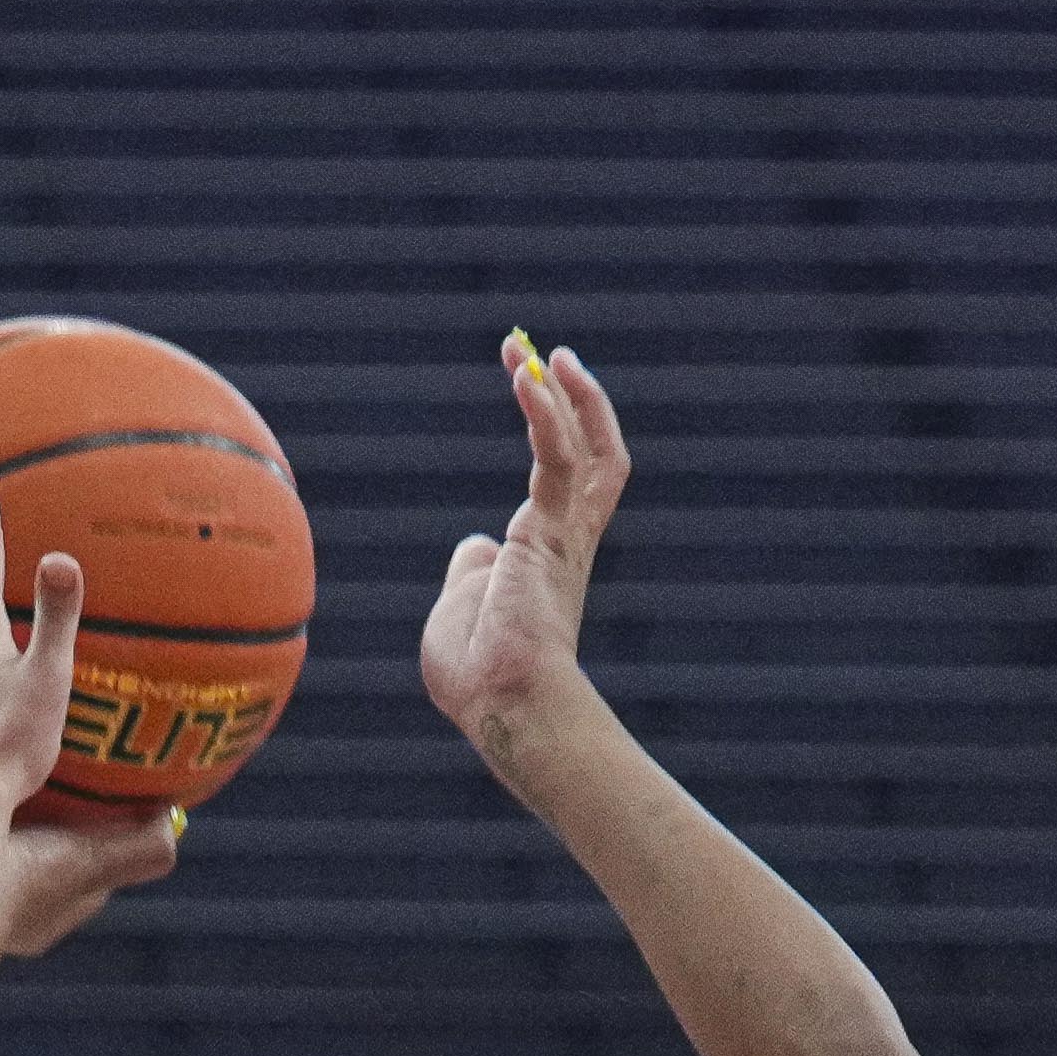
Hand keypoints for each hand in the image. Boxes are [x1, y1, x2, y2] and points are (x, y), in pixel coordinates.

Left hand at [421, 334, 631, 751]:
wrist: (502, 705)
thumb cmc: (477, 675)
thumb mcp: (461, 611)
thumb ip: (471, 573)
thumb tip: (476, 548)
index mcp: (548, 556)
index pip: (570, 478)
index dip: (561, 426)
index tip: (531, 385)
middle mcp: (567, 540)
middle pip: (595, 453)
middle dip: (574, 398)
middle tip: (545, 354)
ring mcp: (564, 537)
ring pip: (584, 448)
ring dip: (561, 393)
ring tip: (530, 350)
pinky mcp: (549, 534)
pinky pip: (556, 459)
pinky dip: (545, 416)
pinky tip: (526, 381)